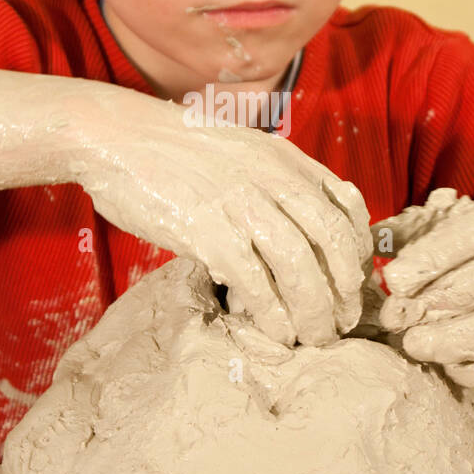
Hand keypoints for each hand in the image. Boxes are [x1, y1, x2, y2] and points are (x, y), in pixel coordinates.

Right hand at [70, 86, 372, 346]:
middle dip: (345, 288)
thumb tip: (291, 230)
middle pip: (331, 240)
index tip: (353, 279)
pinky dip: (272, 313)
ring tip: (316, 337)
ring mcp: (241, 203)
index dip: (358, 248)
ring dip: (314, 309)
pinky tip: (277, 332)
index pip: (346, 204)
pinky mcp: (207, 229)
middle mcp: (272, 178)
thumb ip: (270, 182)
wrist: (115, 136)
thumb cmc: (171, 150)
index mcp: (283, 158)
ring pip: (299, 265)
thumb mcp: (238, 151)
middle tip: (344, 321)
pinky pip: (254, 281)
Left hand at [375, 188, 473, 386]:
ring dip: (451, 342)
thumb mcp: (465, 228)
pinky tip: (451, 365)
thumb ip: (418, 237)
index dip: (429, 259)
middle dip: (431, 305)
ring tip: (415, 346)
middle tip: (395, 320)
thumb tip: (374, 258)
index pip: (472, 235)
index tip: (393, 280)